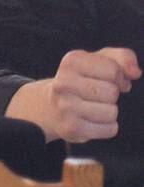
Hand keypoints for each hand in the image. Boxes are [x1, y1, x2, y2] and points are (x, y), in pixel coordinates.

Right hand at [6, 47, 140, 142]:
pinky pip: (110, 129)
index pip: (113, 70)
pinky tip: (92, 121)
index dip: (118, 76)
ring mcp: (65, 107)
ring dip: (109, 111)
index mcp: (71, 62)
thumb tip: (135, 73)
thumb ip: (123, 57)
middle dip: (111, 94)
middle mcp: (63, 84)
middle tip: (97, 95)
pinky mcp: (71, 129)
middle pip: (112, 92)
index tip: (108, 79)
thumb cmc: (82, 79)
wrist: (51, 106)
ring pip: (111, 112)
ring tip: (94, 108)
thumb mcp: (100, 60)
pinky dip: (106, 127)